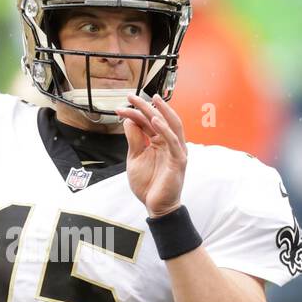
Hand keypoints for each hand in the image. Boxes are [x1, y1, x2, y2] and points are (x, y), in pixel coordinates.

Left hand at [115, 93, 186, 217]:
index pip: (148, 122)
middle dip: (147, 106)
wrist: (156, 205)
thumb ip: (134, 140)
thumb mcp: (135, 158)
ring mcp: (176, 151)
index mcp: (159, 142)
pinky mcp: (179, 160)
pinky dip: (165, 130)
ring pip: (172, 126)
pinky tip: (155, 121)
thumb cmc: (148, 184)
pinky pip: (174, 142)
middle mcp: (169, 143)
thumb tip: (129, 120)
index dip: (136, 112)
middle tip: (132, 96)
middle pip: (160, 119)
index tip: (122, 106)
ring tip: (151, 100)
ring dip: (162, 112)